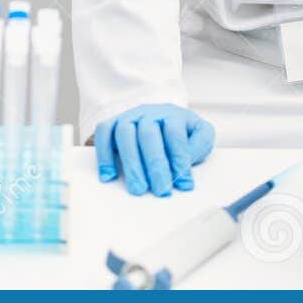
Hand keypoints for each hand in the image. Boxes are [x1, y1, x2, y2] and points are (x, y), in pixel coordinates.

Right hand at [94, 104, 214, 196]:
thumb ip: (200, 144)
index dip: (179, 159)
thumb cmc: (182, 133)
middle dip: (155, 165)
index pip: (174, 134)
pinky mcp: (112, 124)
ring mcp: (129, 117)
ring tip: (138, 188)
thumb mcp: (200, 135)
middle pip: (148, 134)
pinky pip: (103, 133)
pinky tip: (109, 176)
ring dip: (131, 163)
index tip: (184, 183)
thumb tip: (186, 160)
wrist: (161, 118)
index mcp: (173, 114)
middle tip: (160, 190)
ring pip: (124, 134)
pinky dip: (104, 154)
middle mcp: (149, 113)